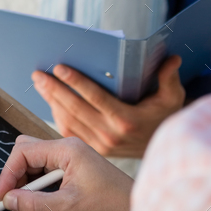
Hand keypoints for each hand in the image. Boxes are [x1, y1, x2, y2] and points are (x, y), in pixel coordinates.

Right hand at [0, 135, 132, 210]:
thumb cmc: (114, 207)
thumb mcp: (70, 208)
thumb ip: (36, 205)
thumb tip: (9, 201)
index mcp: (67, 149)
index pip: (23, 152)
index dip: (8, 174)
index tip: (1, 197)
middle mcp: (67, 148)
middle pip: (26, 152)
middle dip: (15, 175)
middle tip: (11, 199)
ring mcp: (71, 158)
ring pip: (34, 162)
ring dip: (26, 182)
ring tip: (27, 203)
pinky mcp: (73, 169)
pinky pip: (46, 171)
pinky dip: (37, 185)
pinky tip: (40, 200)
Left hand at [32, 55, 184, 157]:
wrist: (163, 152)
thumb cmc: (165, 119)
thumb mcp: (172, 98)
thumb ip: (169, 77)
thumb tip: (172, 58)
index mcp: (126, 119)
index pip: (96, 97)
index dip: (76, 82)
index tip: (59, 68)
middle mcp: (110, 134)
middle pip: (76, 108)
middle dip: (54, 89)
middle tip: (38, 74)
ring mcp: (100, 144)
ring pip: (68, 121)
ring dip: (52, 101)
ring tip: (40, 84)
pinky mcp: (94, 150)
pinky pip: (70, 132)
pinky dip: (58, 116)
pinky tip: (50, 101)